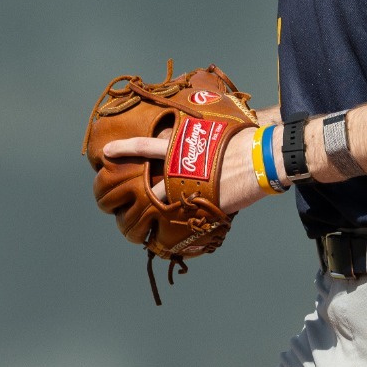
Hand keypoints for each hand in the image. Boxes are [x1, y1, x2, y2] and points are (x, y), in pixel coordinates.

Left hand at [101, 128, 269, 214]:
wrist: (261, 157)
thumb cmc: (242, 139)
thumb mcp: (214, 130)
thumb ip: (197, 139)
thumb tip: (191, 139)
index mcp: (180, 146)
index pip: (146, 146)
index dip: (125, 149)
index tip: (105, 154)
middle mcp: (179, 168)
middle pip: (146, 183)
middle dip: (126, 190)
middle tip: (107, 196)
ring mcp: (189, 188)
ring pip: (161, 203)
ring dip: (148, 213)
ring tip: (134, 224)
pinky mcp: (203, 205)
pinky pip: (183, 218)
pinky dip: (174, 227)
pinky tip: (167, 235)